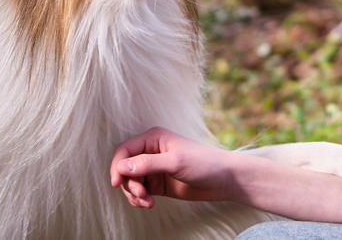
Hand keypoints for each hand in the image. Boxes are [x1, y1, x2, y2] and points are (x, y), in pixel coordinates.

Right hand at [110, 127, 239, 207]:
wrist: (224, 180)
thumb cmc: (204, 163)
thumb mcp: (175, 162)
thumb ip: (148, 164)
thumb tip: (122, 166)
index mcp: (154, 138)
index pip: (124, 150)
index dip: (117, 166)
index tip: (117, 183)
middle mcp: (151, 151)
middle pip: (125, 168)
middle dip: (129, 184)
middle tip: (142, 194)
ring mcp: (154, 168)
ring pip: (130, 182)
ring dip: (134, 194)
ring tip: (147, 202)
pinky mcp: (158, 183)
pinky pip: (139, 191)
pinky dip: (139, 199)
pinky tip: (149, 204)